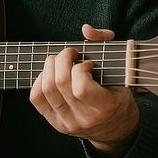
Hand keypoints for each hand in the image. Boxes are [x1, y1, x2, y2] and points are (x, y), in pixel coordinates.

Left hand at [30, 23, 139, 157]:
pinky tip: (50, 75)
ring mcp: (69, 123)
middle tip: (70, 54)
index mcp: (106, 107)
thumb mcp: (121, 71)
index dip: (80, 68)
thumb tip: (86, 29)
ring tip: (59, 62)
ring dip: (49, 67)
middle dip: (61, 60)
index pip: (81, 87)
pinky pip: (37, 98)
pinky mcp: (56, 123)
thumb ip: (105, 44)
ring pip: (46, 89)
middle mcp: (85, 118)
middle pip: (59, 83)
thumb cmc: (118, 94)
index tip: (88, 63)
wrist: (116, 128)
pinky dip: (39, 80)